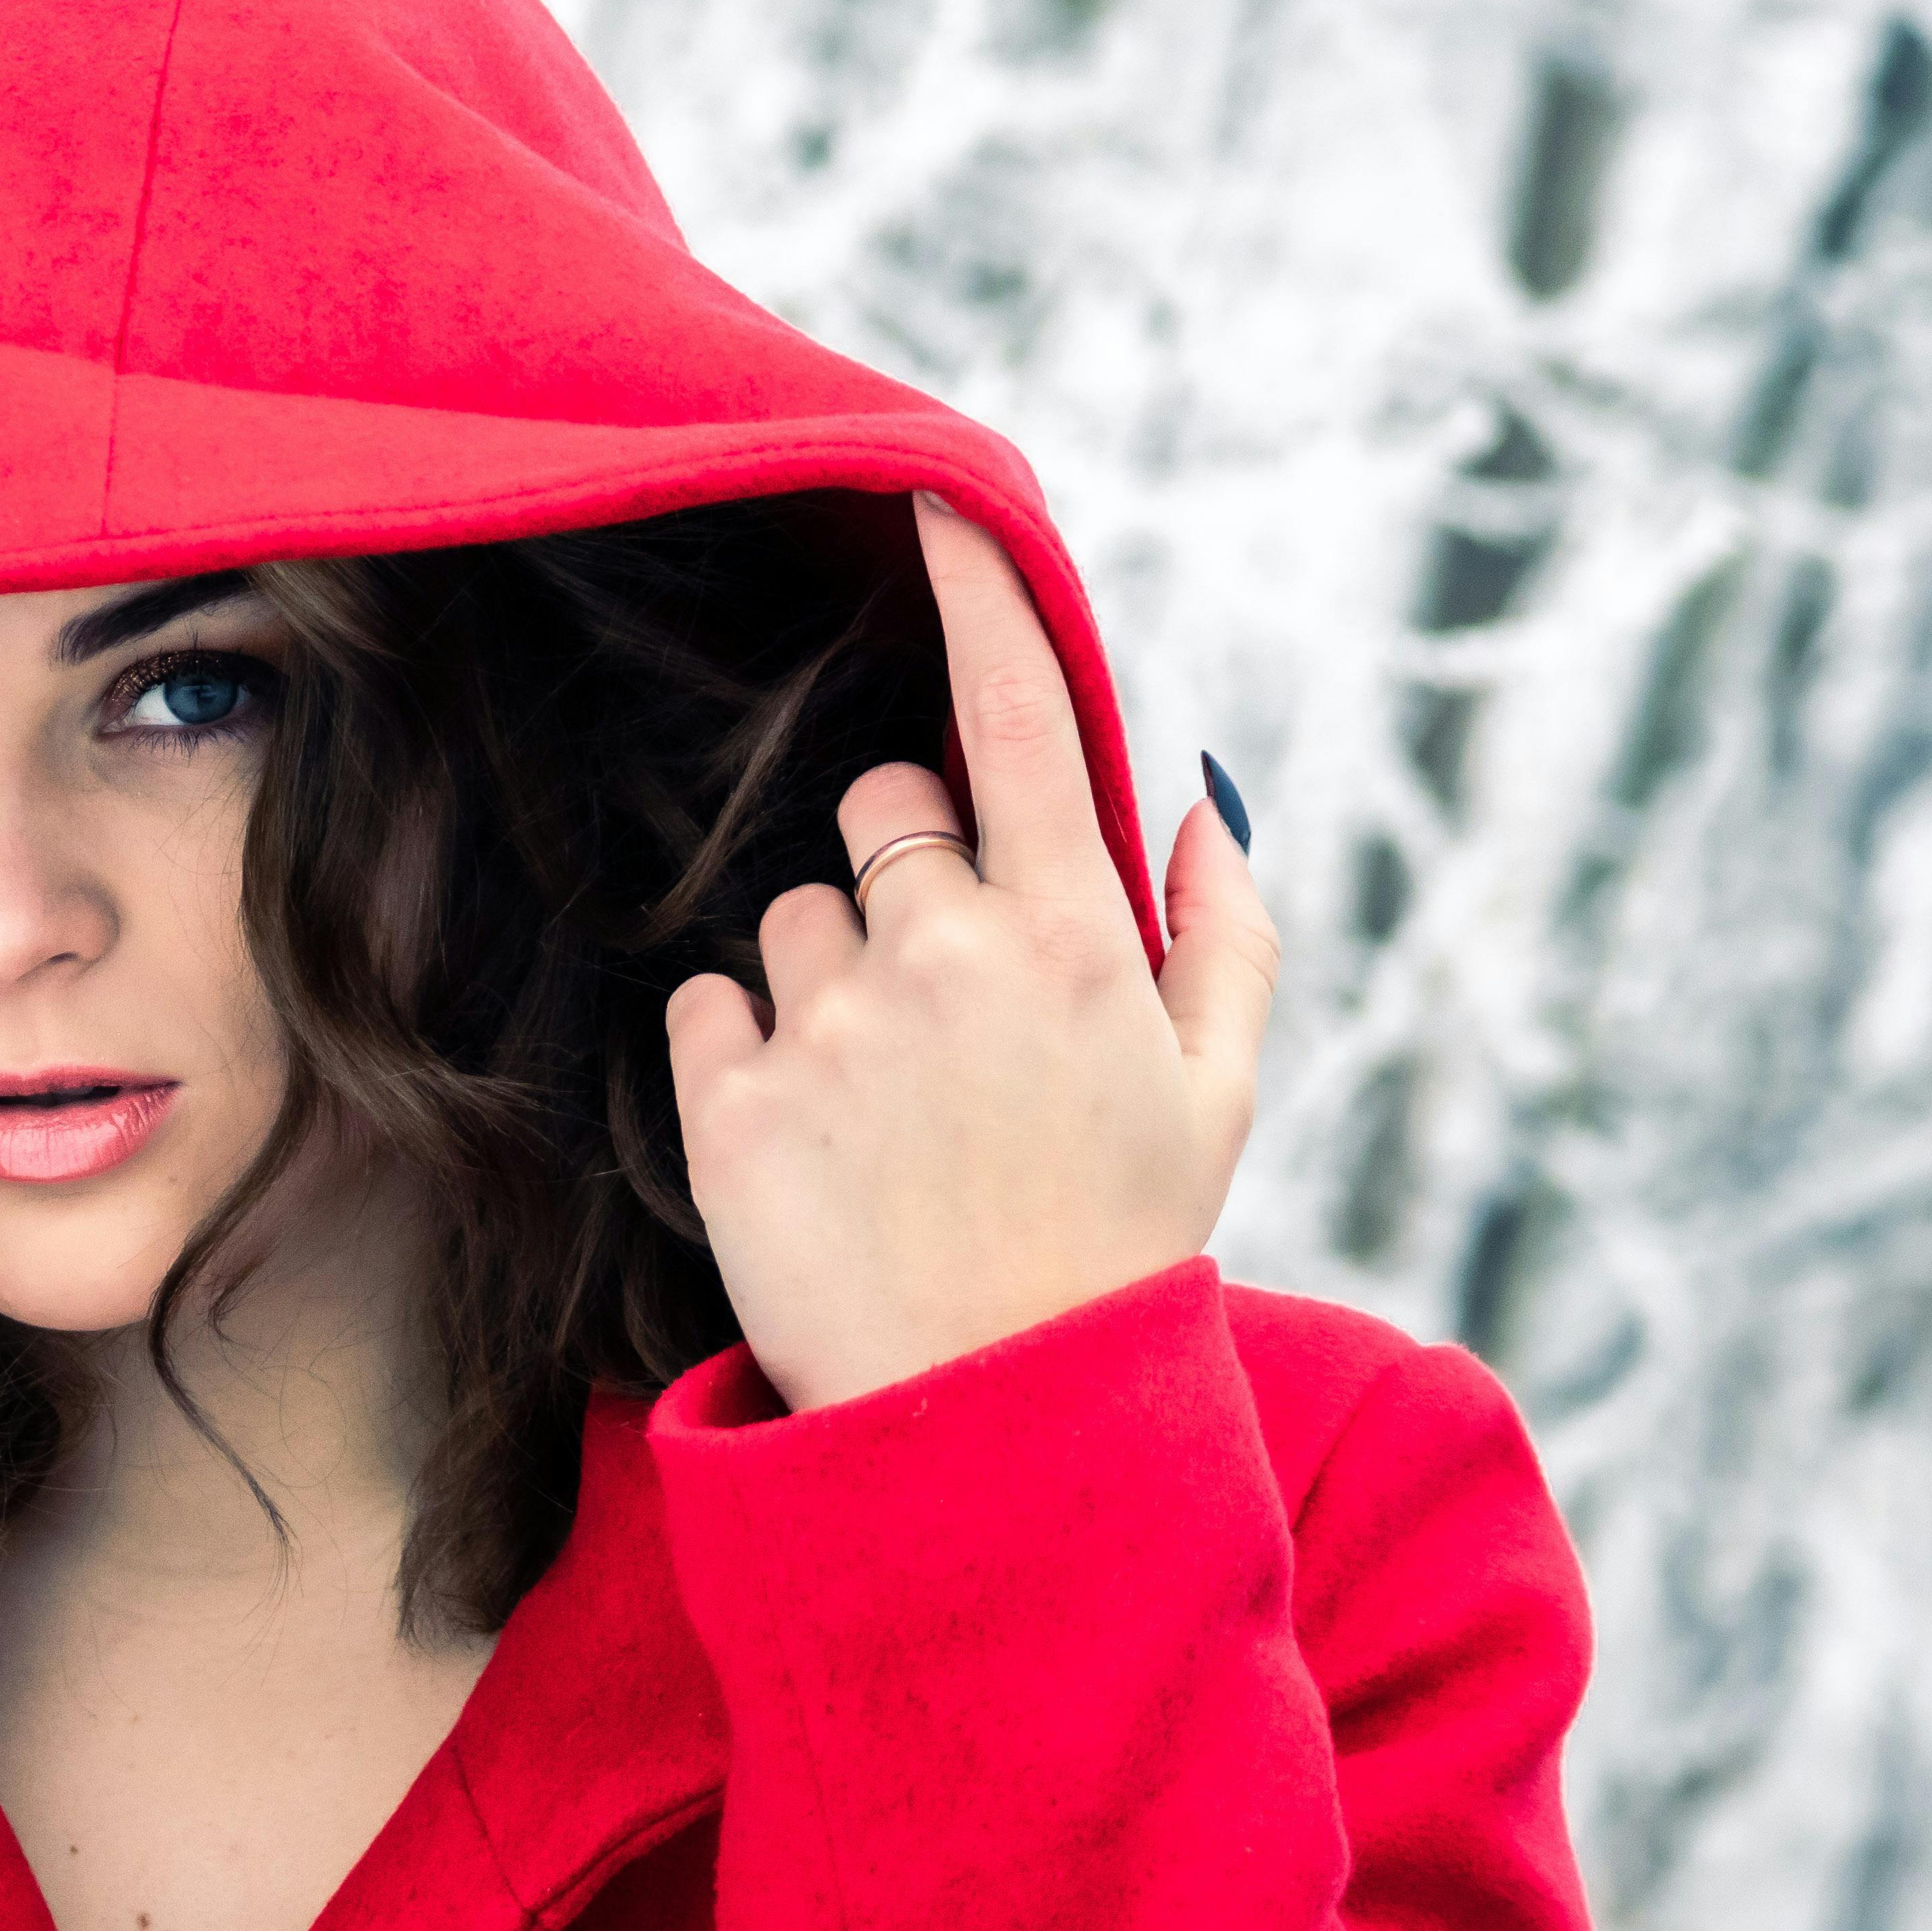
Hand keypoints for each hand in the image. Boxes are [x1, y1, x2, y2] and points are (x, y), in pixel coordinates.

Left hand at [663, 494, 1279, 1411]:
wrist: (996, 1427)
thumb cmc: (1110, 1250)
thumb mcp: (1214, 1095)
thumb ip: (1224, 932)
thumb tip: (1202, 792)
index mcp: (1074, 940)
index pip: (1016, 719)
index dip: (975, 595)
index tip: (933, 503)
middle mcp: (948, 958)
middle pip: (879, 812)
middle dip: (899, 873)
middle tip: (941, 1011)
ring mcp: (830, 1030)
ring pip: (790, 917)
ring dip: (824, 979)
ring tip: (883, 1106)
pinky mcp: (727, 1106)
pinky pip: (707, 1006)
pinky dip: (740, 1054)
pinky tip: (808, 1141)